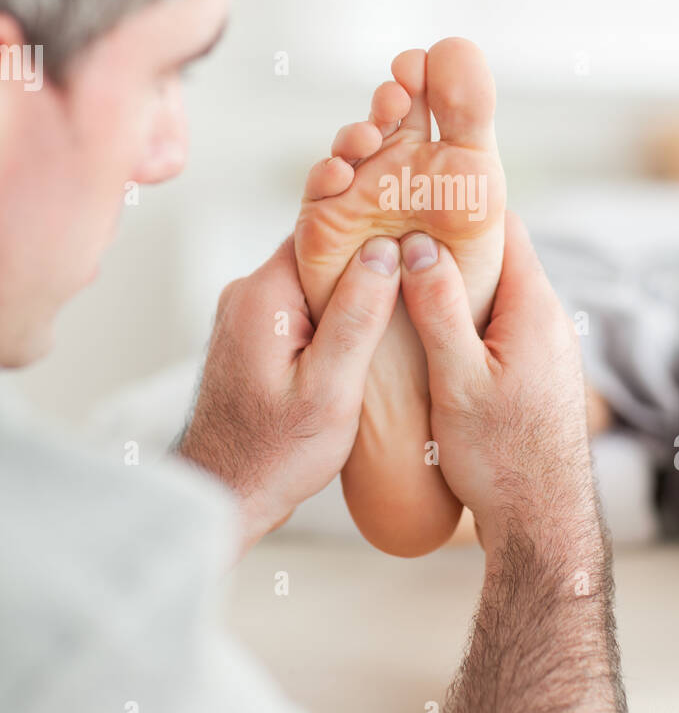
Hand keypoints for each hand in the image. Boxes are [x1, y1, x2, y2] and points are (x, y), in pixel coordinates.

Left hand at [179, 233, 400, 551]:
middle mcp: (247, 294)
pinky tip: (370, 327)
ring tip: (405, 290)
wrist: (223, 495)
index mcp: (263, 295)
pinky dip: (336, 308)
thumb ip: (357, 316)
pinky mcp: (253, 336)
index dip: (366, 218)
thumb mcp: (330, 389)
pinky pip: (302, 304)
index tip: (411, 217)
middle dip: (367, 251)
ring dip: (354, 284)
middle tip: (420, 253)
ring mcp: (246, 314)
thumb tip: (384, 250)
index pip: (319, 227)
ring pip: (312, 278)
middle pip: (318, 249)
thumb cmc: (275, 454)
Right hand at [399, 213, 593, 555]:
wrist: (542, 522)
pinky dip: (463, 314)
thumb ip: (440, 310)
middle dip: (448, 239)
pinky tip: (425, 328)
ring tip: (400, 273)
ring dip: (453, 281)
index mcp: (534, 308)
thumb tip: (420, 245)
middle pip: (496, 255)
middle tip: (393, 228)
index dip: (461, 201)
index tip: (416, 189)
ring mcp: (543, 346)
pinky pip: (496, 323)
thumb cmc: (502, 457)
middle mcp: (547, 319)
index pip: (503, 226)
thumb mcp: (458, 379)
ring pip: (495, 291)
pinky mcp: (533, 372)